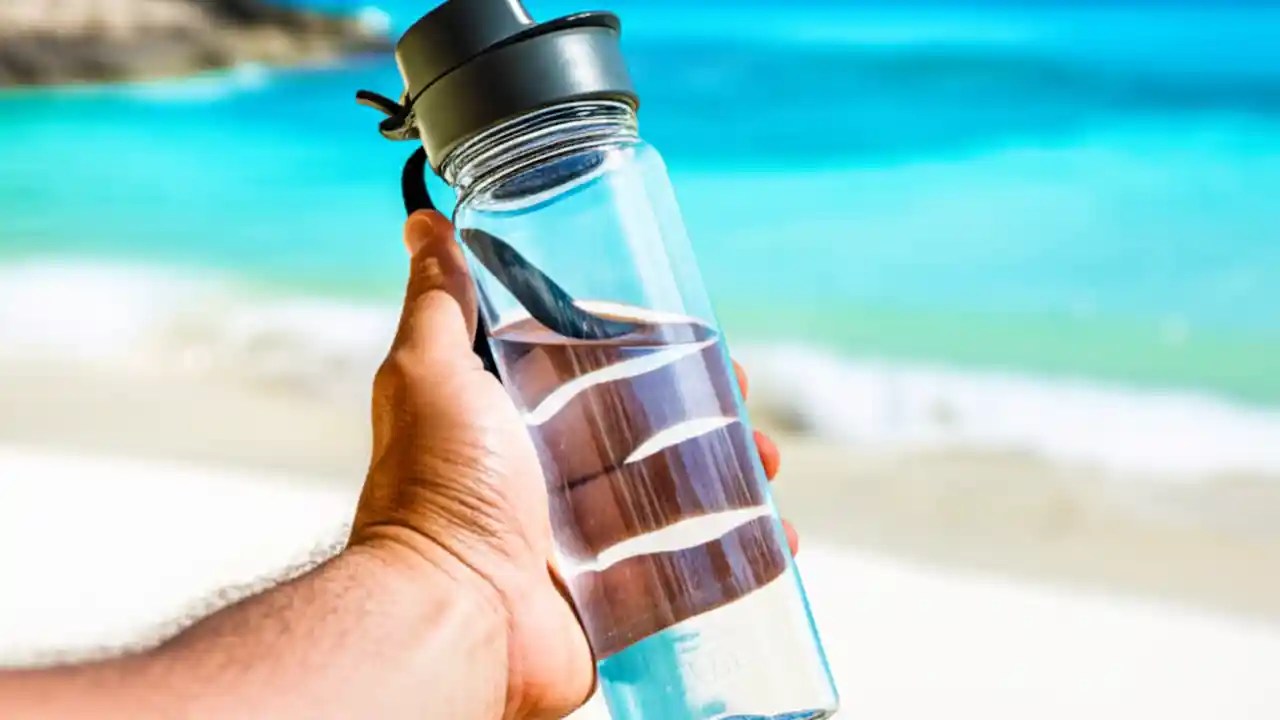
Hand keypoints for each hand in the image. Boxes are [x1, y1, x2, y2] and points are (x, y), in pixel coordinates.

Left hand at [350, 211, 796, 718]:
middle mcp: (541, 481)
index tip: (692, 333)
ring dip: (725, 476)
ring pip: (668, 499)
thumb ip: (439, 299)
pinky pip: (681, 578)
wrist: (446, 614)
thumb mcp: (432, 373)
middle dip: (695, 410)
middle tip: (742, 395)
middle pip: (637, 433)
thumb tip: (421, 218)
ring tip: (767, 462)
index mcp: (509, 424)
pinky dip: (732, 558)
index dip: (642, 349)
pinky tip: (778, 535)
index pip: (587, 372)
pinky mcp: (607, 606)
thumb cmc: (440, 487)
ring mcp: (577, 547)